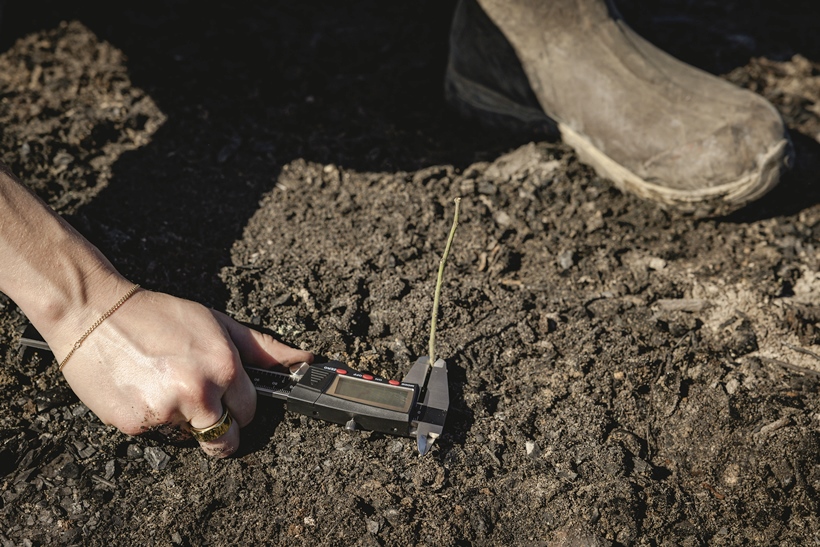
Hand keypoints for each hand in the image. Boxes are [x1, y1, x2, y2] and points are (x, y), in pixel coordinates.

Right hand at [56, 286, 312, 456]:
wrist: (94, 312)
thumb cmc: (158, 315)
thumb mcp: (216, 323)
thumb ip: (262, 348)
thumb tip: (304, 360)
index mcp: (224, 367)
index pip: (249, 412)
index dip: (239, 407)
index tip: (228, 399)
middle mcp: (199, 392)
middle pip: (225, 439)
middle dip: (218, 428)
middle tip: (197, 403)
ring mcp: (167, 411)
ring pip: (188, 437)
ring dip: (180, 421)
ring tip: (163, 384)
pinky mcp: (135, 424)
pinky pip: (155, 434)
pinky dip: (150, 418)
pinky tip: (141, 389)